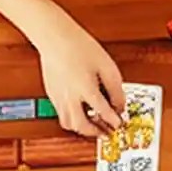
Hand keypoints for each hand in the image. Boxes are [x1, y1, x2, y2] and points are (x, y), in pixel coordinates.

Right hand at [31, 15, 124, 136]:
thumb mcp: (107, 65)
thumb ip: (116, 88)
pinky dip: (73, 119)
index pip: (103, 113)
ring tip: (93, 126)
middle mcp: (70, 96)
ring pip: (68, 124)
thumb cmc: (79, 45)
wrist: (54, 37)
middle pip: (82, 126)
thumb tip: (119, 104)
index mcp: (85, 88)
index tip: (120, 123)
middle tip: (106, 133)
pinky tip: (81, 113)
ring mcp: (58, 97)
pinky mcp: (52, 95)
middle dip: (96, 133)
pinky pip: (62, 114)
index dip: (114, 121)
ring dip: (82, 129)